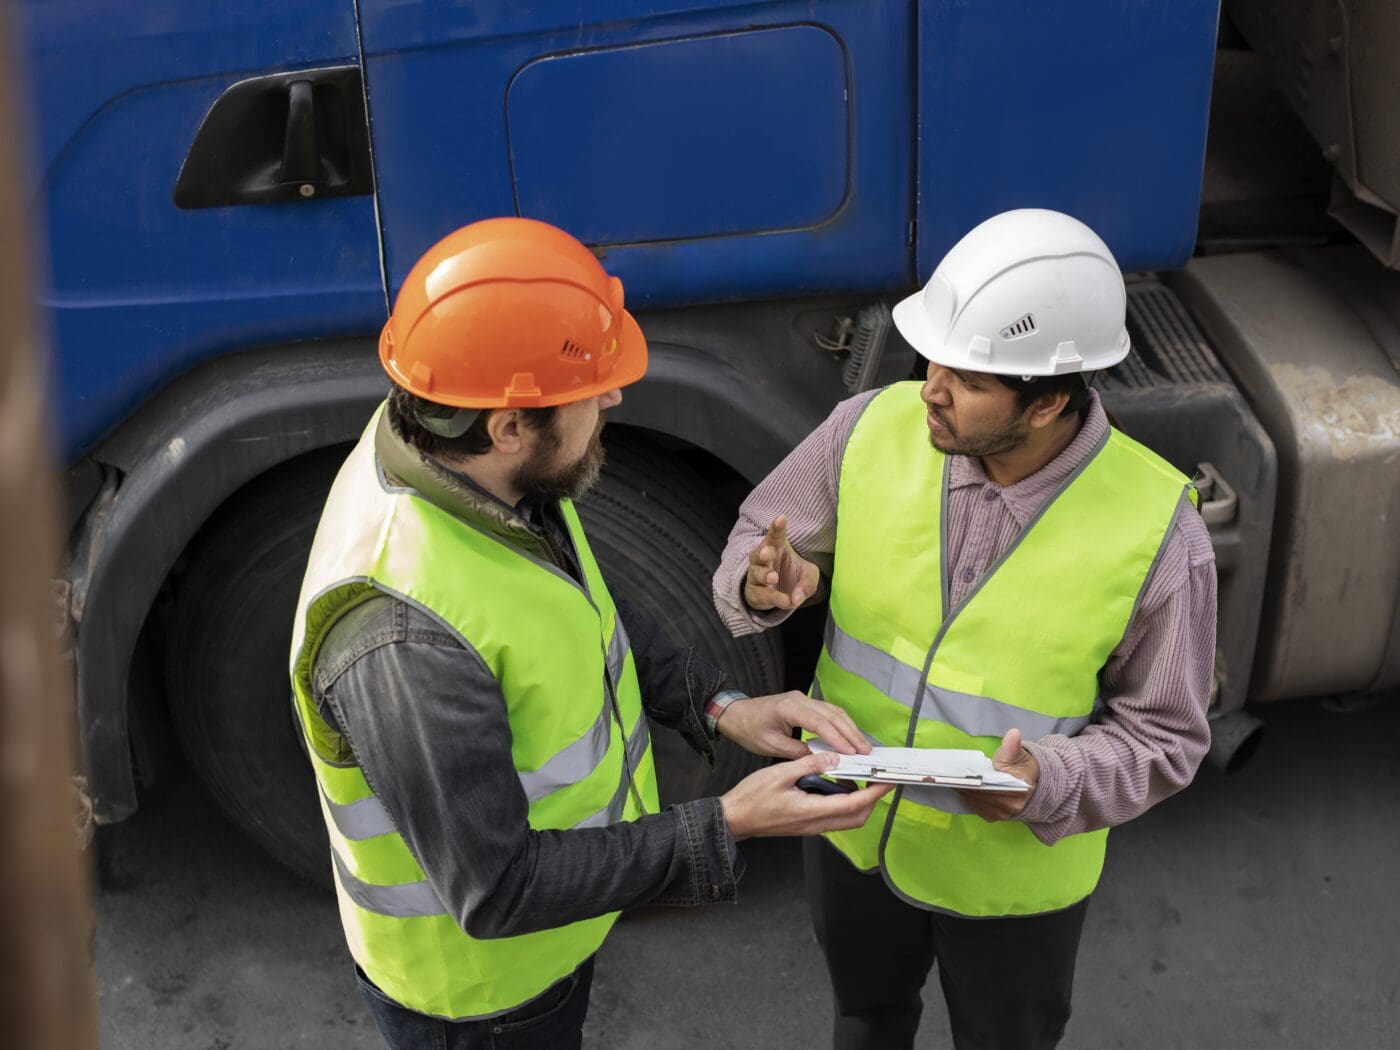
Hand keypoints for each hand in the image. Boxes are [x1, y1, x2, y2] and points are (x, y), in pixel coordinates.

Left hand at [716, 691, 870, 758]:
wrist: (735, 713)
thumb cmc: (749, 729)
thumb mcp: (770, 746)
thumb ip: (797, 751)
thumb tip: (822, 759)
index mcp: (789, 707)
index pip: (820, 722)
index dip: (838, 738)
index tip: (852, 753)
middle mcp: (800, 698)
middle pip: (833, 714)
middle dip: (851, 734)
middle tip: (866, 752)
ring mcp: (803, 698)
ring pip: (834, 711)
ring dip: (850, 729)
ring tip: (862, 747)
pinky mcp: (805, 703)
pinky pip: (828, 712)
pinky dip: (841, 725)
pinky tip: (849, 738)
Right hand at [720, 751, 891, 840]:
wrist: (734, 819)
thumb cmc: (751, 798)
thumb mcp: (780, 774)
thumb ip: (809, 765)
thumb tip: (833, 758)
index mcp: (812, 811)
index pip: (854, 804)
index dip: (875, 793)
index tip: (888, 781)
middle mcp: (816, 824)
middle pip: (857, 818)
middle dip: (873, 800)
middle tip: (880, 779)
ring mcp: (811, 826)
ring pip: (846, 819)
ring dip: (859, 802)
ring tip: (862, 779)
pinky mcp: (806, 824)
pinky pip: (833, 817)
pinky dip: (844, 803)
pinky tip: (838, 786)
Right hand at [744, 515, 819, 611]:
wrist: (780, 595)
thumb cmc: (792, 576)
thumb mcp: (808, 576)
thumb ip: (807, 583)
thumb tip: (797, 597)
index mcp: (776, 547)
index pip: (775, 535)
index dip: (777, 527)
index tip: (782, 518)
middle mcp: (763, 560)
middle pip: (758, 553)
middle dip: (762, 552)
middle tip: (768, 552)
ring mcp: (757, 577)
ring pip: (756, 574)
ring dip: (764, 575)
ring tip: (773, 577)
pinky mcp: (755, 594)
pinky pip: (763, 595)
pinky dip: (774, 598)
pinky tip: (786, 601)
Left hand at [958, 728, 1039, 821]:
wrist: (1030, 784)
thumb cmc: (1022, 767)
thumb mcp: (1019, 754)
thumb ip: (1012, 746)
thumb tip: (1013, 734)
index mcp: (1019, 792)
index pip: (992, 786)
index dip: (976, 780)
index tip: (963, 772)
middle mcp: (1010, 808)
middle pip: (980, 795)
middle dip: (965, 783)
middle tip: (949, 772)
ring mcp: (1000, 815)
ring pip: (975, 801)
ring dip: (963, 789)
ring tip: (951, 777)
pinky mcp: (992, 817)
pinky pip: (975, 806)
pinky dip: (967, 795)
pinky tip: (959, 785)